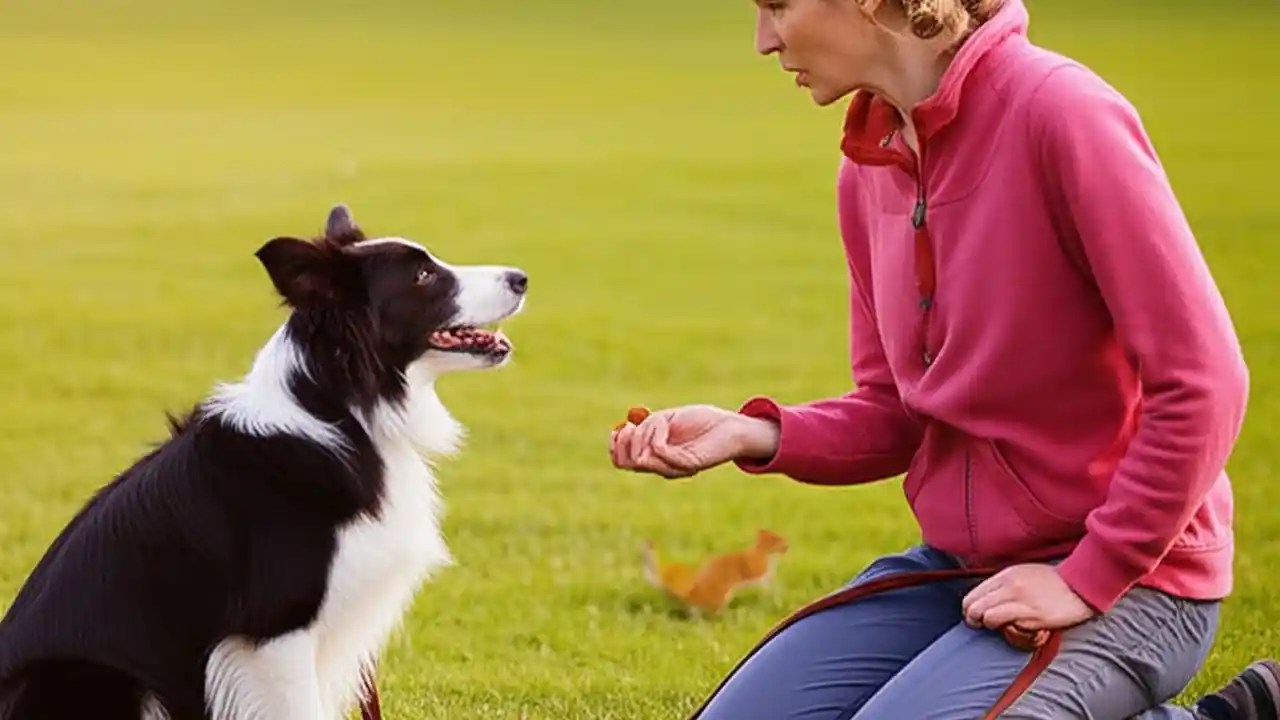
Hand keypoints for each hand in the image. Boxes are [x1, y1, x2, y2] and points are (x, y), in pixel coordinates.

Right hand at [608, 404, 778, 478]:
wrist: (731, 427)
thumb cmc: (701, 421)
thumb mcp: (666, 419)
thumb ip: (647, 429)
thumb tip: (626, 432)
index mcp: (654, 457)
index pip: (621, 461)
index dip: (614, 446)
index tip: (621, 426)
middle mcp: (661, 466)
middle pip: (627, 462)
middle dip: (626, 440)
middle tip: (639, 423)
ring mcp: (674, 468)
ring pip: (642, 459)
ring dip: (644, 435)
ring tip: (660, 421)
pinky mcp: (689, 465)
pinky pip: (663, 453)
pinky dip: (658, 436)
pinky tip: (665, 423)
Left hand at [961, 564, 1095, 631]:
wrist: (1081, 585)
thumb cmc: (1053, 581)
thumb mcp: (1024, 573)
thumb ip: (1004, 584)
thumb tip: (987, 598)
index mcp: (1006, 575)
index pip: (974, 594)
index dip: (968, 608)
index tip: (972, 615)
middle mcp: (1010, 587)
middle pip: (975, 606)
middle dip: (973, 619)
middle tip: (978, 624)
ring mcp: (1021, 601)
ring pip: (987, 617)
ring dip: (988, 624)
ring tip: (996, 626)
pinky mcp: (1032, 616)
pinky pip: (1008, 626)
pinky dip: (1007, 629)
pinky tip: (1015, 628)